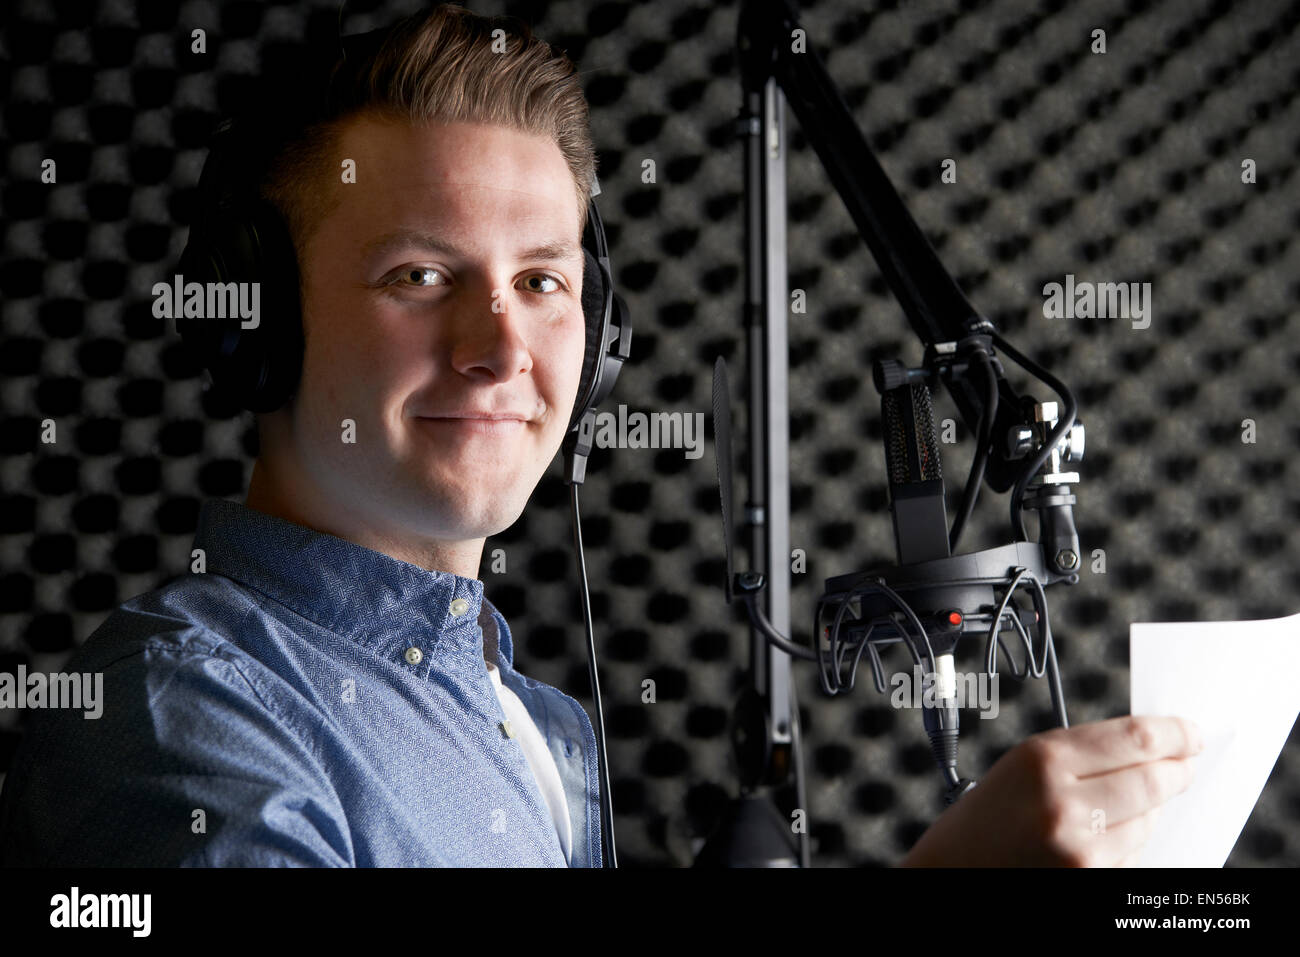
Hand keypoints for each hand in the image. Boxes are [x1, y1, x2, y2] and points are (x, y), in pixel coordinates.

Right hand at [899, 715, 1202, 866]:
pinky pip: (1133, 854)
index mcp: (1042, 759)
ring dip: (1149, 811)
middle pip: (1154, 779)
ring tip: (1118, 808)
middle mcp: (1063, 802)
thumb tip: (1150, 748)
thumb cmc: (983, 821)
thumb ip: (1080, 754)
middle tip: (1183, 766)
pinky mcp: (1090, 880)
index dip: (1174, 733)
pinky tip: (1100, 837)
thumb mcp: (1022, 768)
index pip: (1135, 738)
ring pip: (1148, 820)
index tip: (1190, 733)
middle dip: (1177, 771)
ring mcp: (1080, 847)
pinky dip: (1128, 842)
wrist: (951, 873)